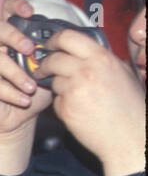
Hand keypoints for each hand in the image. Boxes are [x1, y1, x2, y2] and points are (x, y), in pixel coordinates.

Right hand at [0, 0, 51, 136]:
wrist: (19, 117)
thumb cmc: (34, 89)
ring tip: (31, 87)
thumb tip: (68, 44)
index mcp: (11, 37)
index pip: (8, 11)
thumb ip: (52, 56)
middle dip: (14, 37)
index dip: (16, 6)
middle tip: (30, 49)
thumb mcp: (47, 70)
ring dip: (16, 73)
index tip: (29, 12)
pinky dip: (11, 93)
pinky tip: (24, 100)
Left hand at [34, 28, 146, 175]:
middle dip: (45, 64)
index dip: (54, 40)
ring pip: (53, 81)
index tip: (49, 45)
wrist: (131, 138)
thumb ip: (105, 61)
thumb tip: (88, 51)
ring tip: (78, 97)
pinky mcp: (65, 108)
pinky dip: (63, 104)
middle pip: (52, 59)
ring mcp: (74, 90)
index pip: (67, 37)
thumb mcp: (125, 75)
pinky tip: (80, 111)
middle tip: (44, 68)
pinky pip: (56, 100)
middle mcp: (86, 71)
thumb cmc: (132, 109)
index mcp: (102, 59)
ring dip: (59, 86)